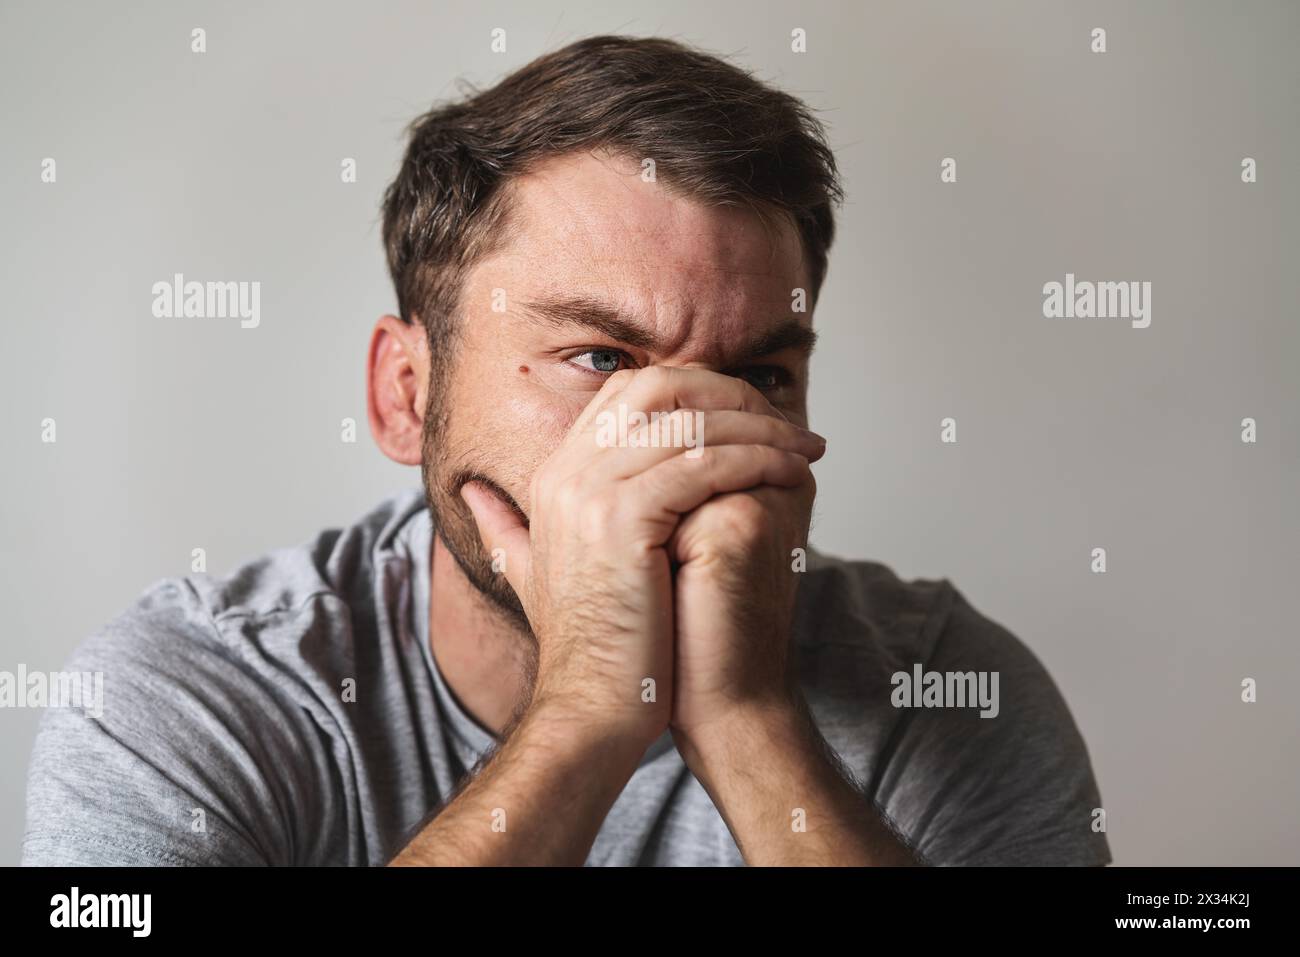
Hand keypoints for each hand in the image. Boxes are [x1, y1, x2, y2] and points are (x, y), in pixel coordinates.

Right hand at [461, 366, 823, 754]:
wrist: (590, 708)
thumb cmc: (595, 648)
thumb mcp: (537, 573)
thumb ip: (509, 527)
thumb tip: (472, 495)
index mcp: (555, 475)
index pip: (633, 390)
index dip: (701, 391)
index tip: (754, 420)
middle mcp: (565, 472)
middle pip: (662, 386)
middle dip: (734, 396)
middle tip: (786, 426)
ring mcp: (588, 492)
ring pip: (692, 422)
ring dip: (761, 429)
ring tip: (805, 449)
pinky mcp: (621, 519)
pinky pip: (705, 463)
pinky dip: (757, 460)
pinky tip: (791, 474)